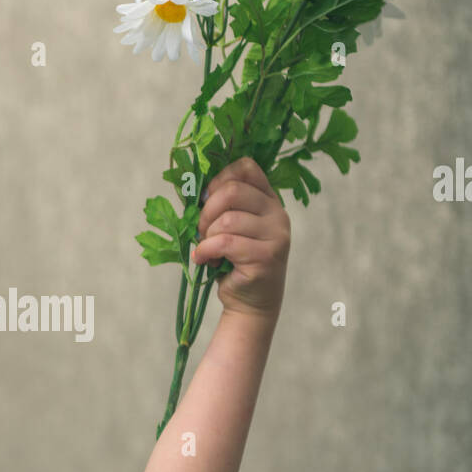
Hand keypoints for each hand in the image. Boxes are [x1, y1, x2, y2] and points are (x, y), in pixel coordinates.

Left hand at [193, 157, 289, 318]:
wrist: (250, 302)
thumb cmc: (234, 262)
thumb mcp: (231, 227)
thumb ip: (222, 205)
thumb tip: (193, 186)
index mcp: (269, 200)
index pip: (246, 168)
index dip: (219, 179)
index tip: (206, 200)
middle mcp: (278, 214)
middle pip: (232, 191)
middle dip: (206, 211)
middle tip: (201, 231)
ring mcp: (276, 235)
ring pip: (227, 219)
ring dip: (206, 236)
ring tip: (208, 249)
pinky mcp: (266, 256)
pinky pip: (225, 242)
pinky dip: (206, 250)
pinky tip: (206, 260)